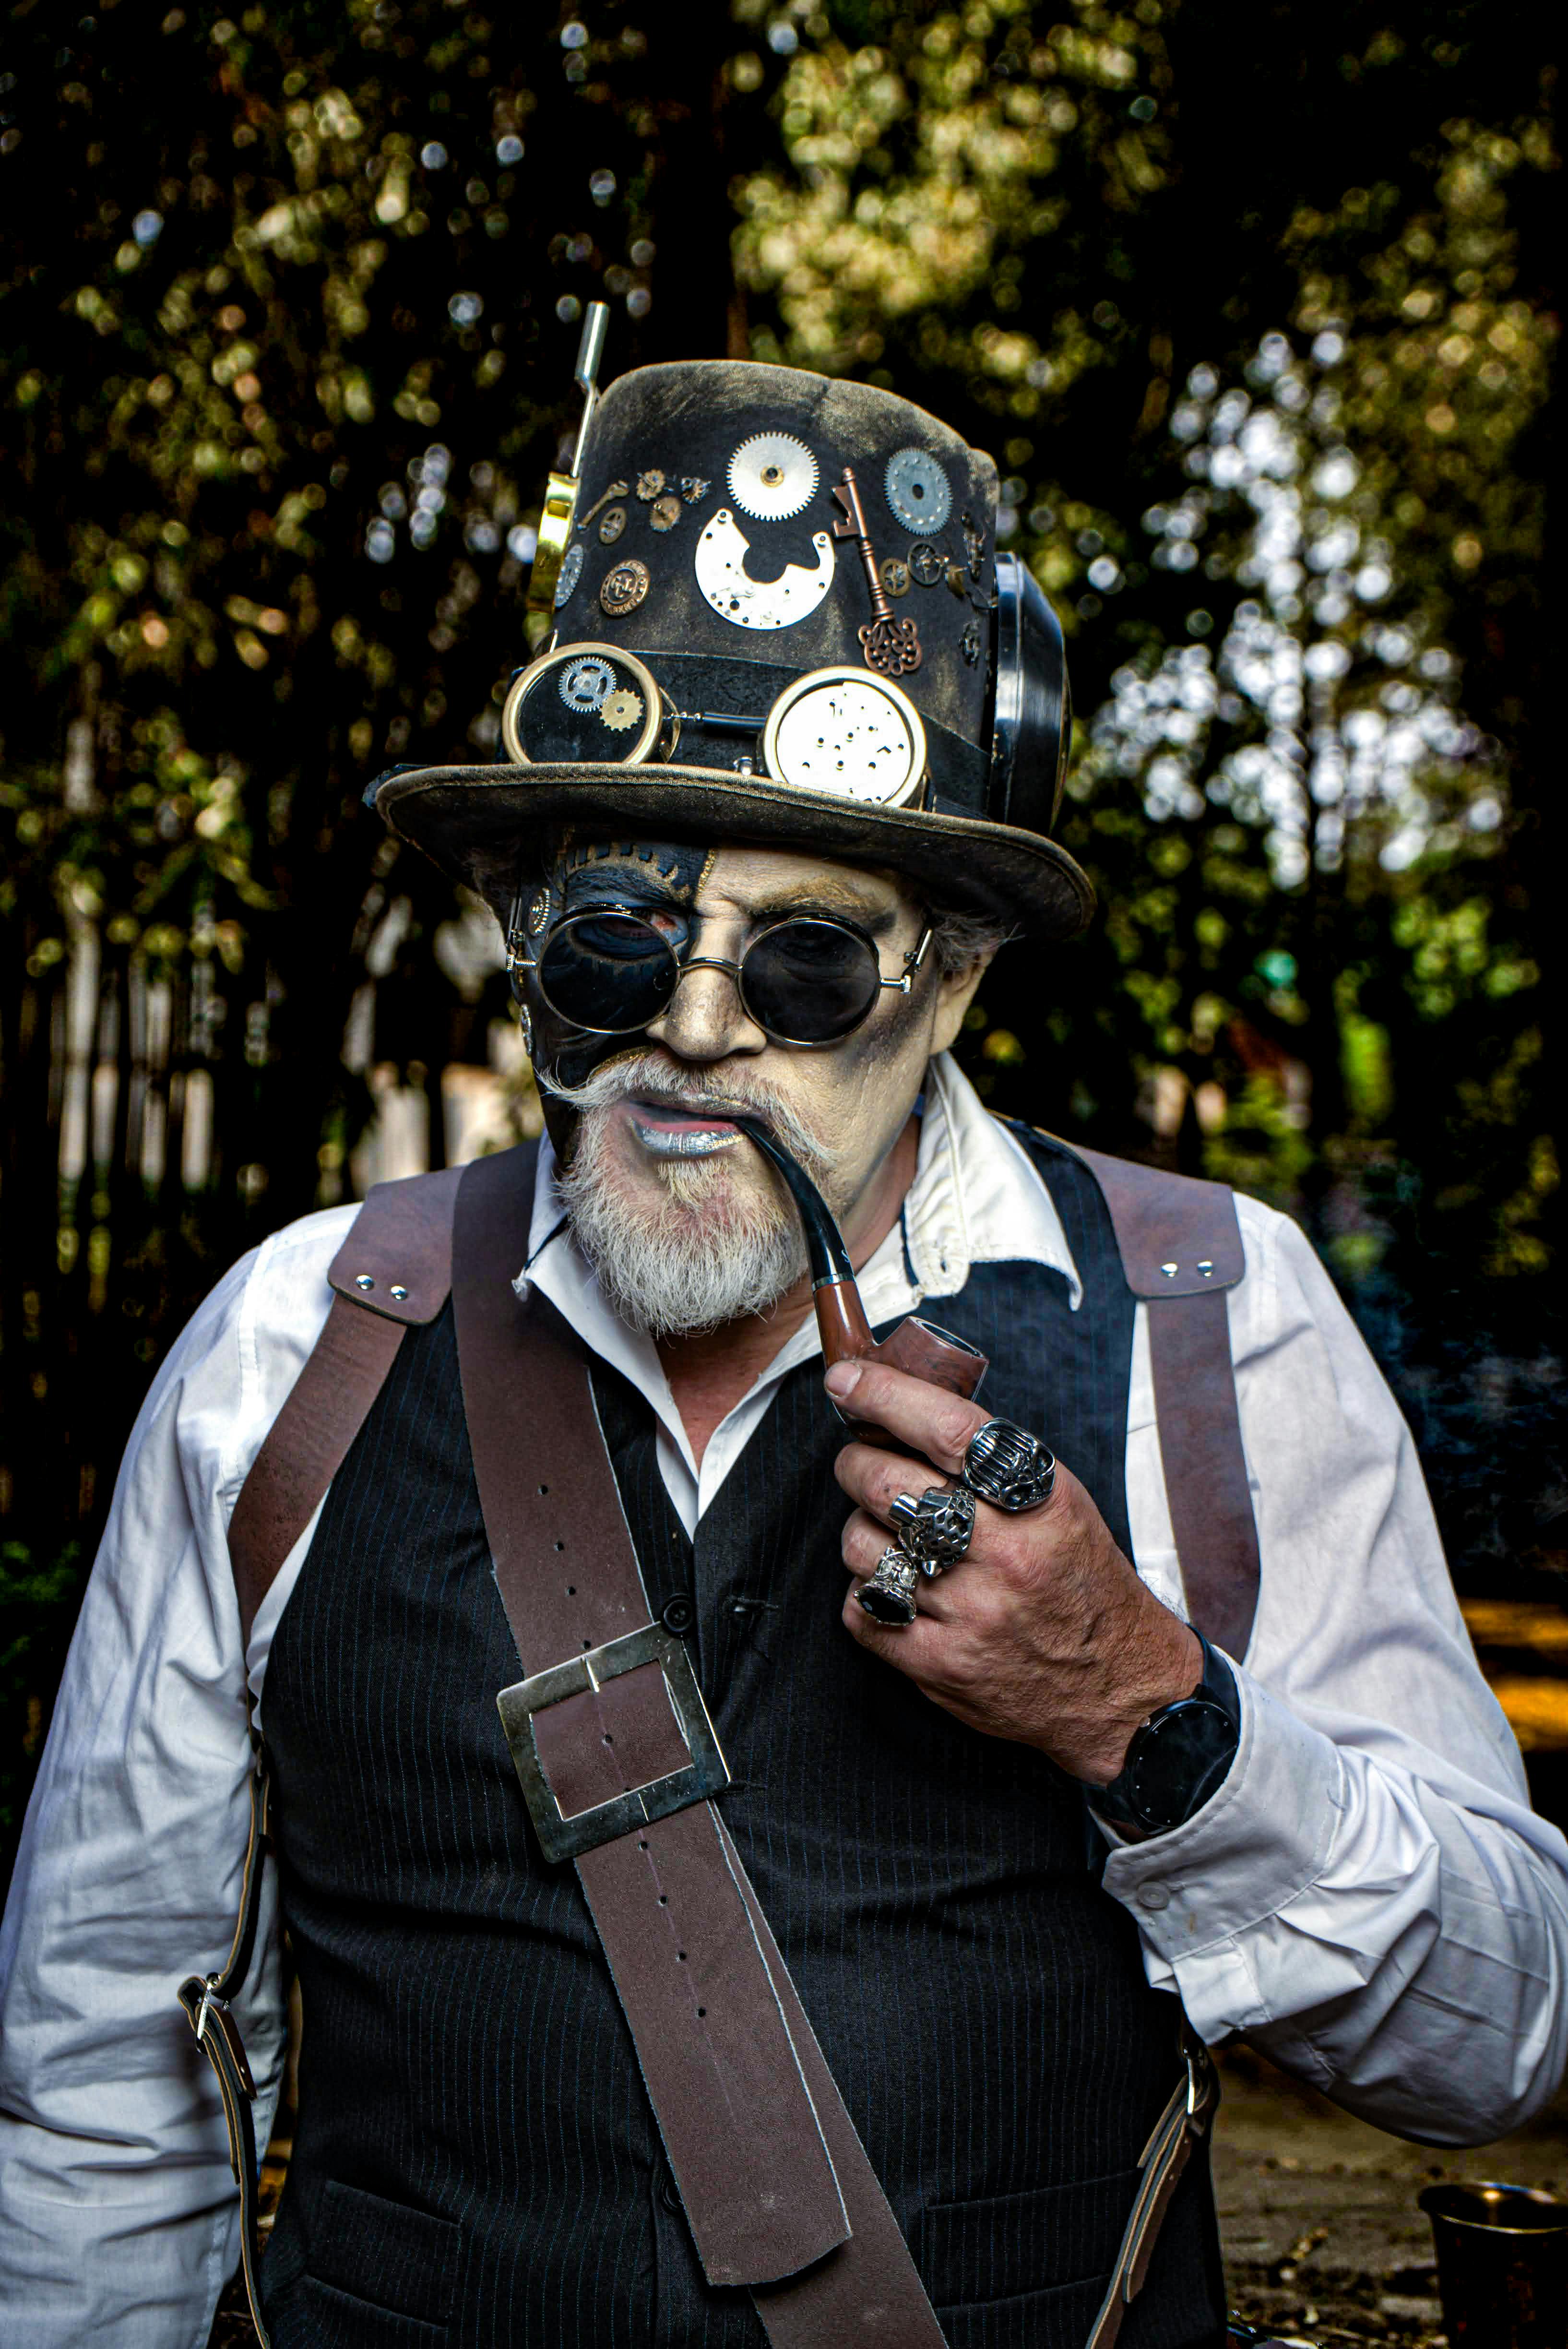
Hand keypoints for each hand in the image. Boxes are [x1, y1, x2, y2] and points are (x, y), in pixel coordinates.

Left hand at [826, 1357, 1202, 1783]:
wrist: (1117, 1690)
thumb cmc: (1082, 1585)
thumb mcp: (1061, 1504)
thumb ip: (992, 1461)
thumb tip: (901, 1413)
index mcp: (1039, 1503)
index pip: (948, 1429)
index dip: (885, 1396)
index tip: (846, 1381)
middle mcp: (1004, 1554)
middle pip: (887, 1484)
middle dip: (856, 1463)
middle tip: (861, 1464)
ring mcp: (968, 1613)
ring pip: (862, 1545)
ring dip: (864, 1533)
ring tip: (895, 1539)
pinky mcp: (938, 1664)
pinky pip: (861, 1608)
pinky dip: (866, 1593)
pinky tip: (899, 1589)